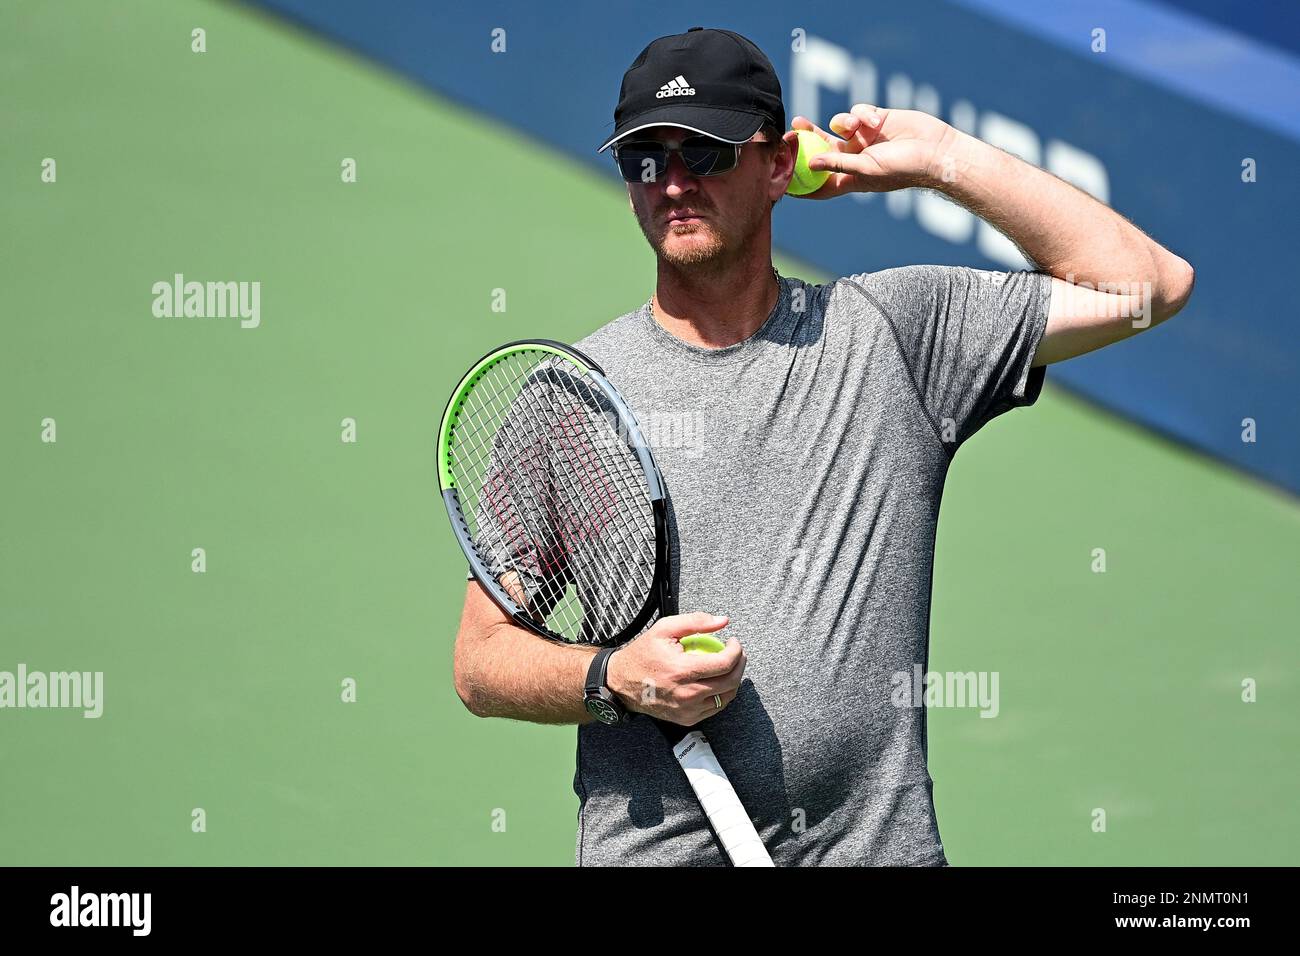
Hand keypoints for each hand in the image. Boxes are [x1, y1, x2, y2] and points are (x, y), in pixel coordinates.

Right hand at [606, 612, 746, 726]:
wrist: (621, 683)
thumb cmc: (642, 654)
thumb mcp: (664, 629)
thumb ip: (696, 622)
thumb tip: (723, 621)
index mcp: (682, 671)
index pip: (724, 664)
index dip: (736, 651)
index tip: (733, 642)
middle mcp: (687, 694)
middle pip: (730, 682)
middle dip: (740, 664)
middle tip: (737, 653)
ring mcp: (688, 710)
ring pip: (726, 697)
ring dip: (733, 680)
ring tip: (728, 666)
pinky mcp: (687, 719)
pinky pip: (715, 707)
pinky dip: (721, 693)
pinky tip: (716, 680)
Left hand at [784, 104, 953, 198]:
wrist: (934, 150)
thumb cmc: (902, 168)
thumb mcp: (866, 169)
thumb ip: (838, 163)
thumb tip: (811, 161)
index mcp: (851, 177)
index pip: (821, 184)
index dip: (803, 183)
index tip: (782, 179)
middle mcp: (856, 158)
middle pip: (823, 149)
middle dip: (808, 138)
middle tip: (793, 127)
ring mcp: (866, 138)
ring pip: (839, 125)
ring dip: (842, 122)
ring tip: (855, 125)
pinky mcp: (876, 120)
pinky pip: (858, 111)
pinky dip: (861, 112)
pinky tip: (873, 118)